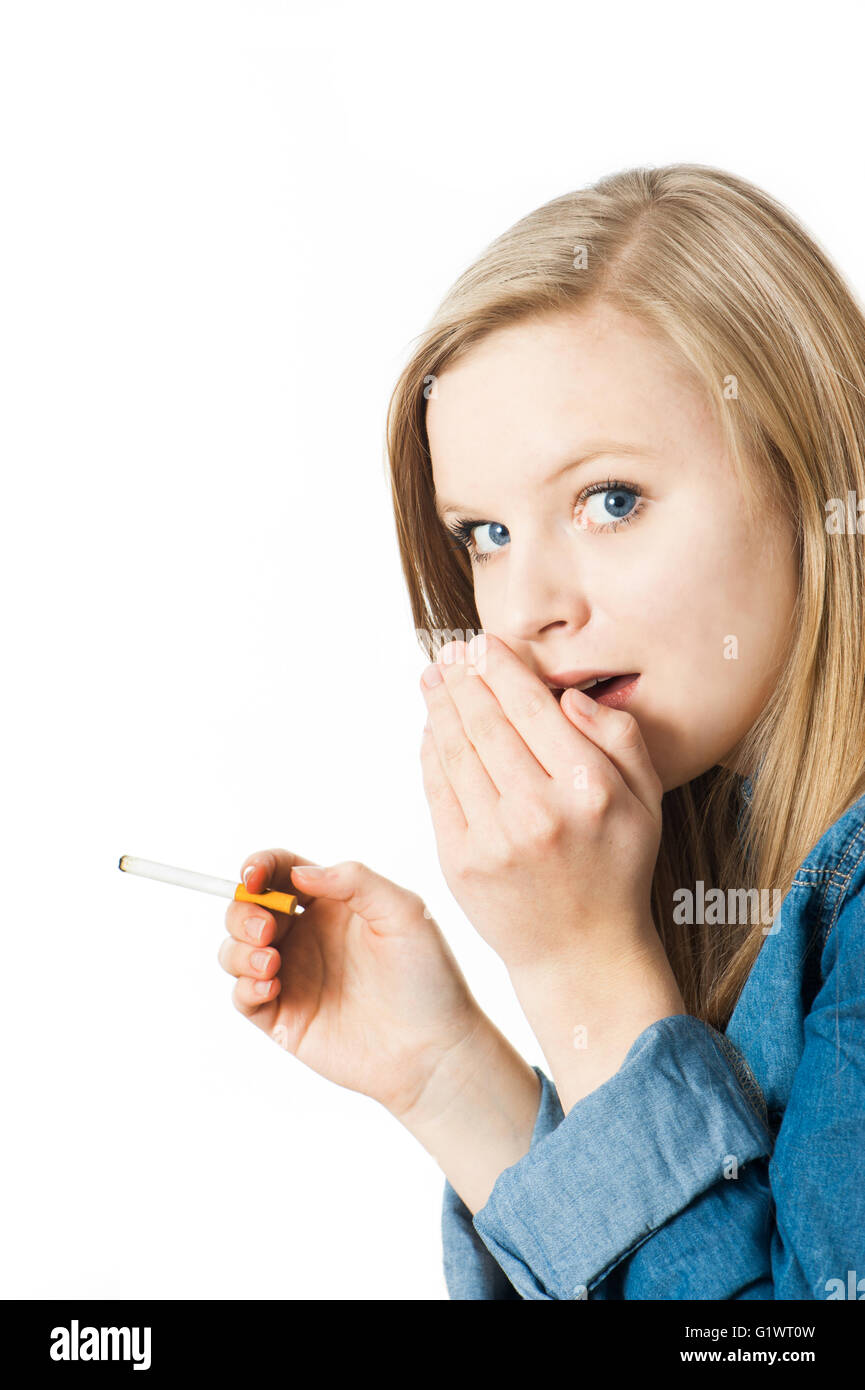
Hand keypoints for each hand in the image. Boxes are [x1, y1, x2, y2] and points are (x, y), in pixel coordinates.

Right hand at [217, 848, 490, 1123]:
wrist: (434, 1049)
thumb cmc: (429, 977)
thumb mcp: (404, 911)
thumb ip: (354, 880)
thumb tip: (299, 873)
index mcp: (333, 904)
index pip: (281, 872)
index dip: (258, 867)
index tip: (251, 876)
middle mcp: (307, 937)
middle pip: (248, 909)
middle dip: (243, 911)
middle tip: (267, 930)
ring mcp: (293, 978)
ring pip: (235, 950)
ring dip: (238, 948)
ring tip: (270, 963)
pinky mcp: (285, 1019)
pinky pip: (242, 996)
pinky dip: (244, 986)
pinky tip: (270, 986)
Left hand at [418, 633, 664, 974]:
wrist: (582, 953)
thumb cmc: (616, 867)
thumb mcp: (646, 800)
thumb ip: (618, 737)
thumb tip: (567, 696)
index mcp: (589, 788)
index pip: (531, 707)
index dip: (501, 667)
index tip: (484, 643)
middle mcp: (540, 811)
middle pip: (486, 722)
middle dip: (463, 678)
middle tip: (450, 652)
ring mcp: (494, 838)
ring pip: (456, 751)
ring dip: (439, 706)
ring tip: (433, 679)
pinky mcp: (460, 862)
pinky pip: (438, 790)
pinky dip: (430, 752)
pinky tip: (431, 728)